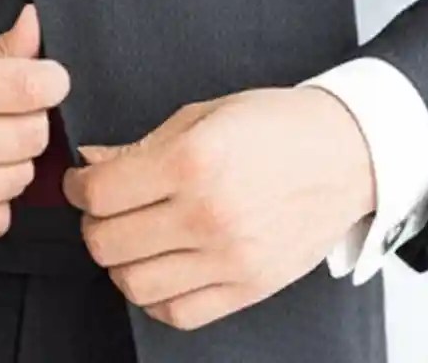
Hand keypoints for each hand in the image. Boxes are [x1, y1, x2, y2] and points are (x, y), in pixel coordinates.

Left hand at [63, 88, 373, 330]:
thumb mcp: (204, 115)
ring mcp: (230, 258)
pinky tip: (161, 267)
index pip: (100, 194)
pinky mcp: (249, 287)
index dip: (77, 188)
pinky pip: (177, 312)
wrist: (350, 154)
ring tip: (131, 239)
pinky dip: (155, 295)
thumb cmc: (277, 127)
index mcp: (193, 162)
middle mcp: (208, 215)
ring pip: (133, 284)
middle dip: (93, 223)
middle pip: (107, 242)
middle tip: (104, 209)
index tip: (82, 182)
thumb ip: (141, 145)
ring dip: (119, 262)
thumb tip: (90, 163)